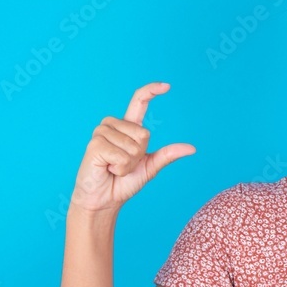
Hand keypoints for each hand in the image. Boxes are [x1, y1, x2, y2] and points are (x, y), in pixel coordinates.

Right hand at [69, 82, 195, 212]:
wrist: (104, 199)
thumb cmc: (123, 182)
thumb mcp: (150, 167)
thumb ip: (167, 155)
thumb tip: (192, 148)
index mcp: (127, 127)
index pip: (139, 102)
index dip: (151, 91)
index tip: (167, 86)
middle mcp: (113, 125)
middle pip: (144, 134)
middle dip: (138, 156)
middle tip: (123, 165)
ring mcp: (102, 133)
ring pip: (133, 146)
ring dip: (127, 164)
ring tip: (114, 167)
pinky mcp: (95, 144)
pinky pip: (121, 155)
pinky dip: (119, 168)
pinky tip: (107, 168)